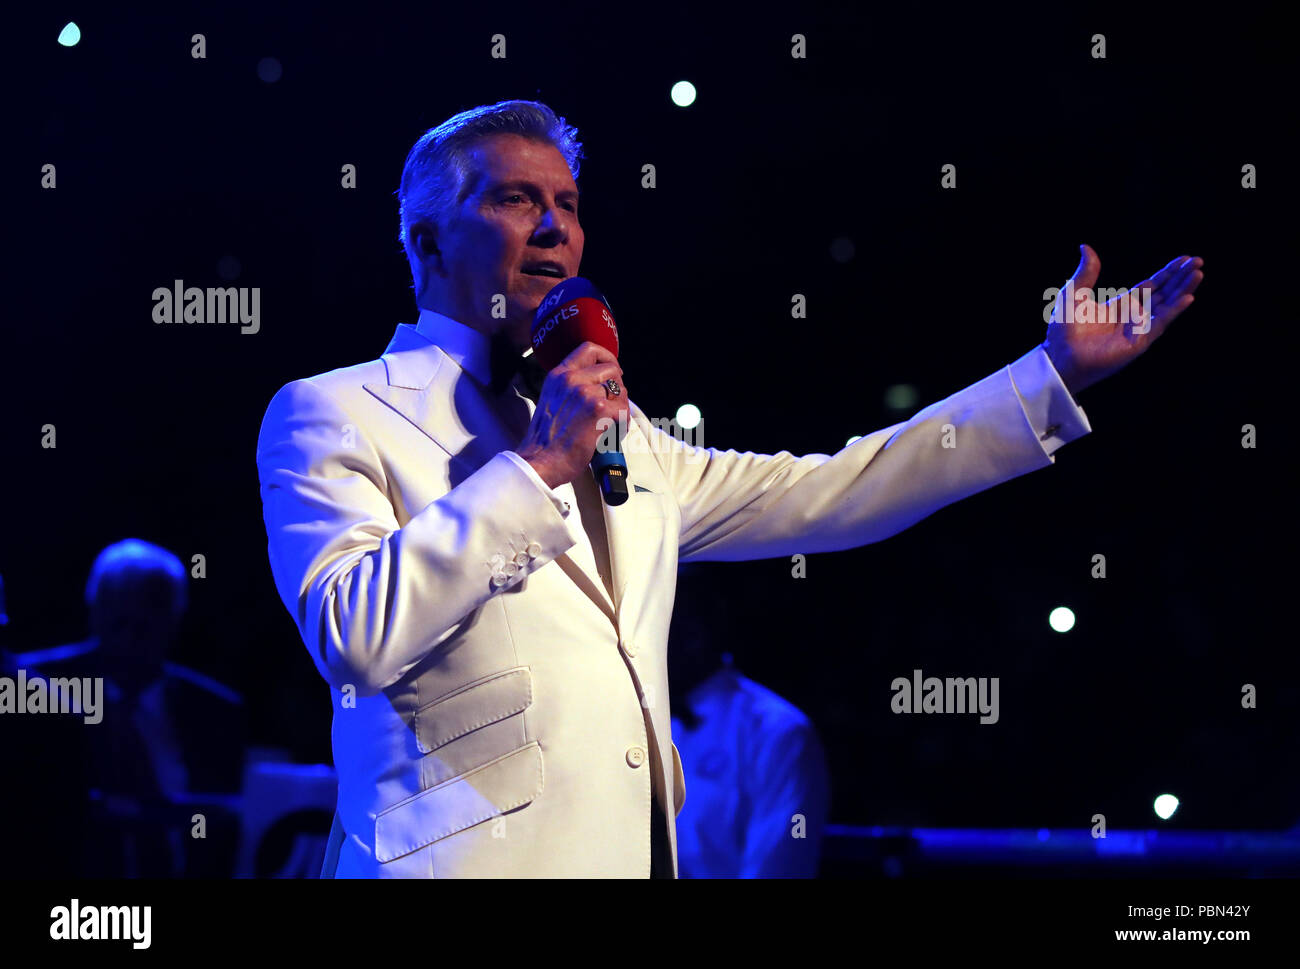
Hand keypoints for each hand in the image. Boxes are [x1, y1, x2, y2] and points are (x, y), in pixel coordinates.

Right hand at [515, 341, 629, 488]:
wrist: (540, 461)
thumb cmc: (545, 440)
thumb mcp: (551, 400)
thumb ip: (570, 388)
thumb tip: (595, 386)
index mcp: (560, 375)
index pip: (590, 349)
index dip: (608, 357)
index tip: (613, 370)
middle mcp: (573, 379)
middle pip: (613, 370)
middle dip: (618, 389)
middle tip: (612, 407)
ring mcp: (587, 393)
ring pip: (622, 392)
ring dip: (620, 409)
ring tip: (608, 425)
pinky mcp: (600, 411)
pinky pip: (625, 412)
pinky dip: (622, 425)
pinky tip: (610, 435)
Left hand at [1042, 244, 1202, 394]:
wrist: (1059, 355)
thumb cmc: (1064, 328)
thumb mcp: (1075, 292)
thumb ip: (1087, 271)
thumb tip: (1086, 246)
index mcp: (1120, 305)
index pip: (1151, 286)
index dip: (1168, 273)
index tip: (1184, 260)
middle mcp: (1133, 317)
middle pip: (1164, 294)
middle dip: (1180, 278)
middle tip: (1198, 262)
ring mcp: (1138, 330)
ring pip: (1167, 306)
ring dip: (1183, 290)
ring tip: (1198, 273)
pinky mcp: (1139, 342)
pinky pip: (1160, 323)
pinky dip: (1174, 310)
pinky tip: (1188, 297)